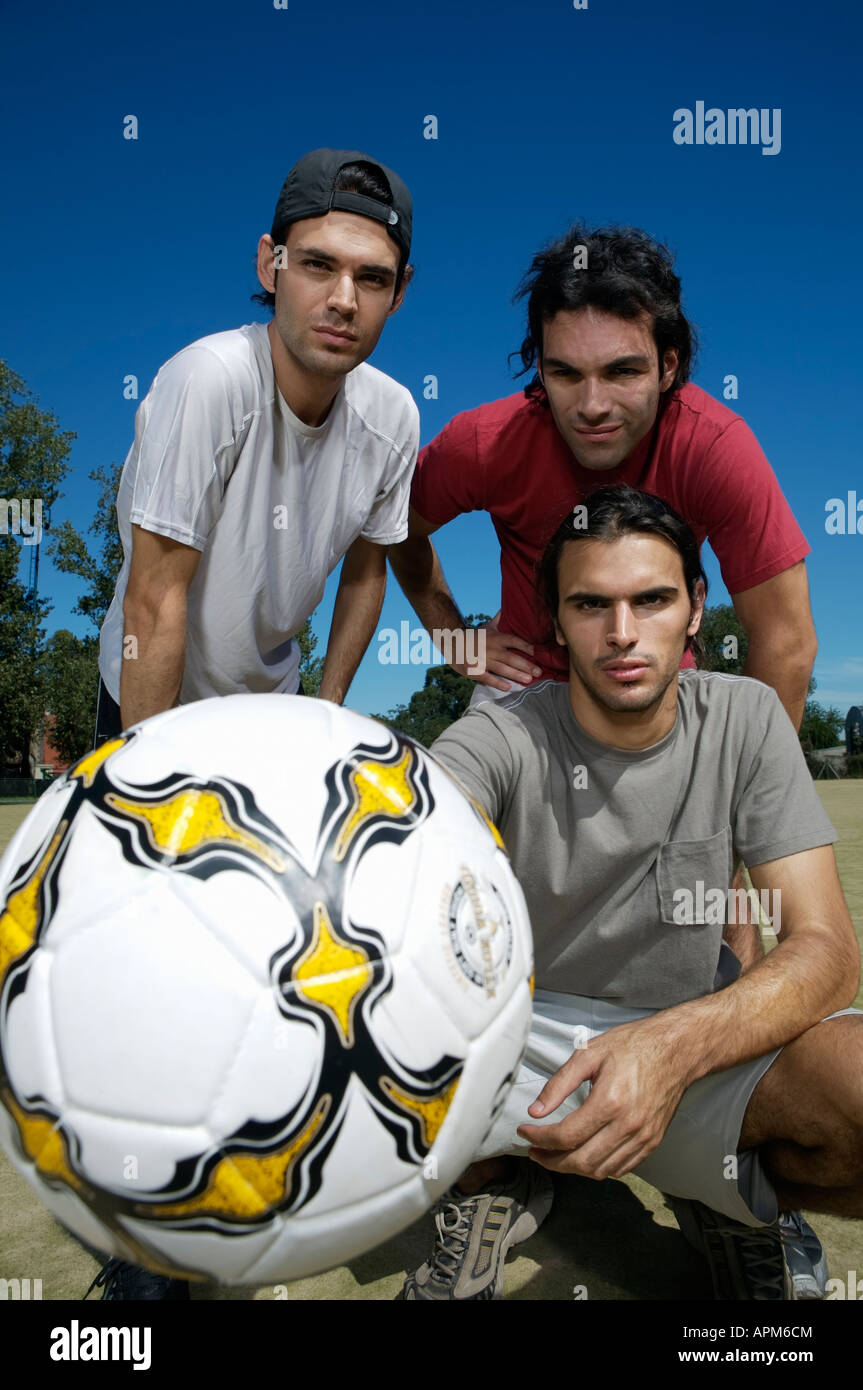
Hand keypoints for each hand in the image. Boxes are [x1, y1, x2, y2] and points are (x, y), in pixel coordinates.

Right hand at [448, 612, 542, 690]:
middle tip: (539, 672)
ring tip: (529, 680)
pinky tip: (508, 687)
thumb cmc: (473, 636)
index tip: (538, 652)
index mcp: (495, 638)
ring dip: (516, 674)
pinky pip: (487, 678)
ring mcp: (482, 660)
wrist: (451, 642)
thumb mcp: (487, 627)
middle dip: (526, 665)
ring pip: (502, 669)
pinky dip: (497, 682)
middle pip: (511, 657)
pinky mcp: (474, 670)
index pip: (514, 640)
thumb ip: (500, 620)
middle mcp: (491, 649)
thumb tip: (508, 608)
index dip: (526, 646)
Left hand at [517, 1017, 691, 1179]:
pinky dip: (598, 1167)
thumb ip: (559, 1084)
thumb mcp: (589, 1054)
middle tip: (535, 1150)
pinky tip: (585, 1153)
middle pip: (581, 1161)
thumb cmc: (634, 1046)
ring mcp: (643, 1138)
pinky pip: (620, 1168)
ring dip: (572, 1167)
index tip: (525, 1133)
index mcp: (610, 1102)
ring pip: (600, 1171)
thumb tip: (536, 1110)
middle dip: (551, 1160)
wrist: (676, 1049)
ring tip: (555, 1154)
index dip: (539, 1139)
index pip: (566, 1136)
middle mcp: (628, 1125)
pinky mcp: (652, 1142)